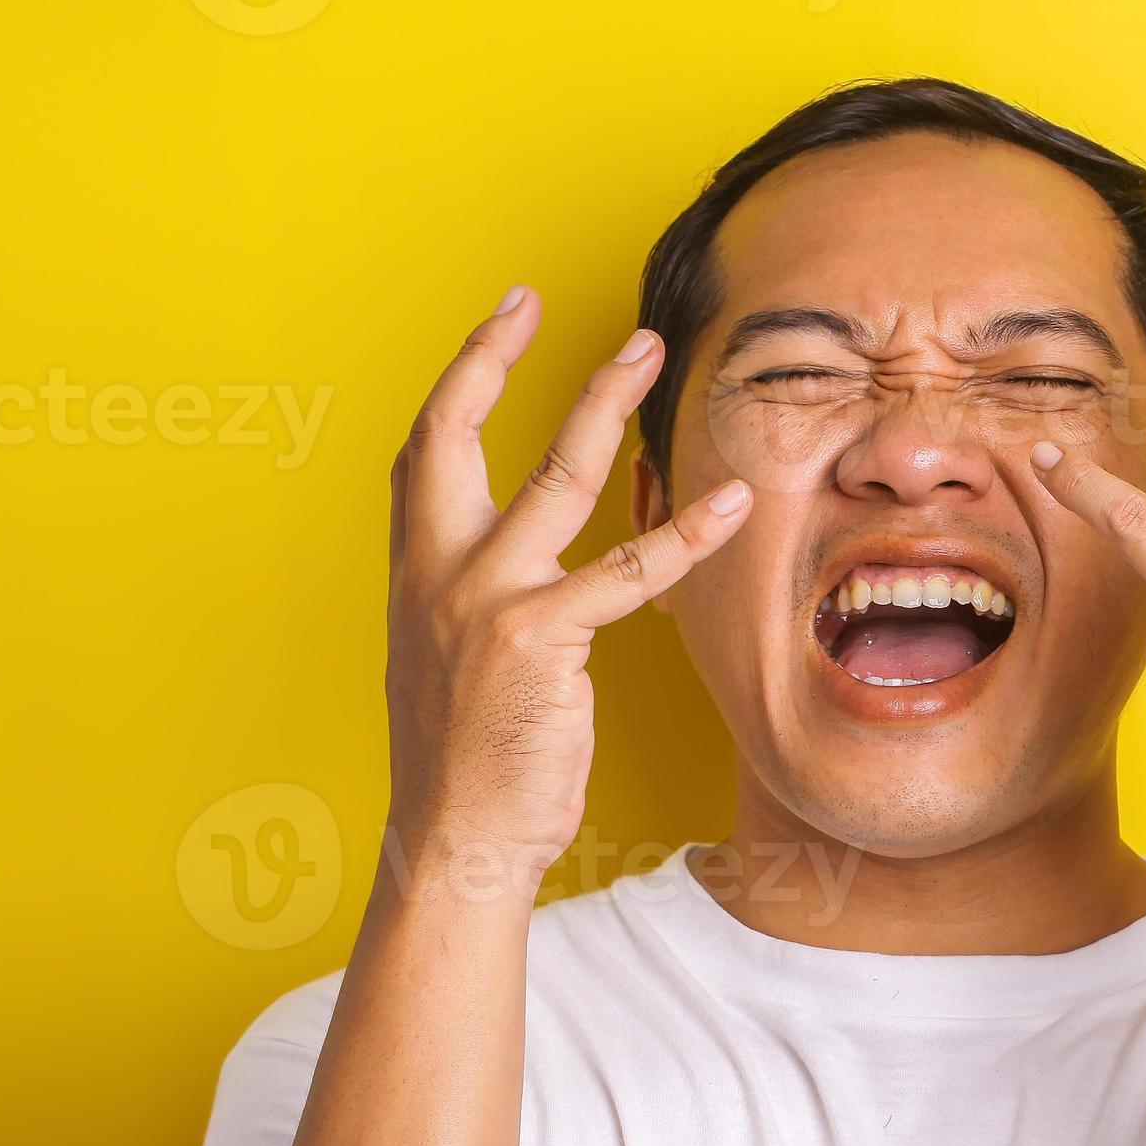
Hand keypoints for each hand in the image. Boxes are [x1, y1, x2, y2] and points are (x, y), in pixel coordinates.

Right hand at [381, 287, 751, 898]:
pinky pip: (628, 569)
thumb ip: (473, 601)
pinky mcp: (539, 638)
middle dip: (503, 357)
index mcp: (413, 572)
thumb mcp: (449, 663)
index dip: (462, 377)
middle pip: (460, 433)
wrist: (455, 841)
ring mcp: (486, 600)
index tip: (500, 321)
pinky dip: (687, 531)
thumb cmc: (464, 765)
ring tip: (649, 356)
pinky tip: (731, 502)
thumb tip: (514, 568)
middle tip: (549, 304)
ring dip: (606, 405)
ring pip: (555, 476)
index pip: (423, 450)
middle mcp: (439, 572)